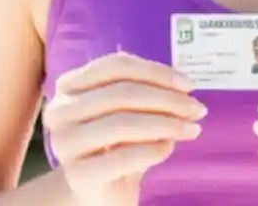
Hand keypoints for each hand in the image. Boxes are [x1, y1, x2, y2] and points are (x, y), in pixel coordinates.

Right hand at [44, 51, 205, 205]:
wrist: (95, 191)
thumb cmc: (113, 145)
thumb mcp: (124, 111)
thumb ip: (143, 91)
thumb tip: (182, 84)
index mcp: (68, 86)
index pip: (115, 66)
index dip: (155, 72)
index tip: (188, 84)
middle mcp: (60, 111)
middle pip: (121, 93)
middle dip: (166, 99)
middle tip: (197, 109)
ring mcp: (65, 143)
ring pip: (122, 123)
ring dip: (165, 123)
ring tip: (191, 129)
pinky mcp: (78, 174)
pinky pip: (124, 156)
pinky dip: (153, 149)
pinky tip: (169, 147)